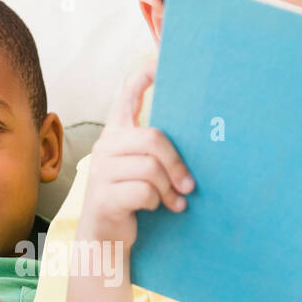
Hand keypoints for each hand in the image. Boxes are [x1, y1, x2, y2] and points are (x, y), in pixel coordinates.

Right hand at [78, 59, 193, 246]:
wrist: (105, 240)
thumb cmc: (131, 200)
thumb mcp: (142, 169)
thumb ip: (155, 150)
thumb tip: (200, 135)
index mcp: (116, 134)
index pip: (126, 94)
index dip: (143, 76)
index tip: (160, 62)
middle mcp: (105, 147)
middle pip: (153, 138)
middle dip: (177, 163)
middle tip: (190, 185)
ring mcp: (101, 172)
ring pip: (150, 168)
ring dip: (168, 188)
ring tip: (175, 201)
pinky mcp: (103, 197)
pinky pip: (143, 191)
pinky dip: (157, 202)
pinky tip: (159, 209)